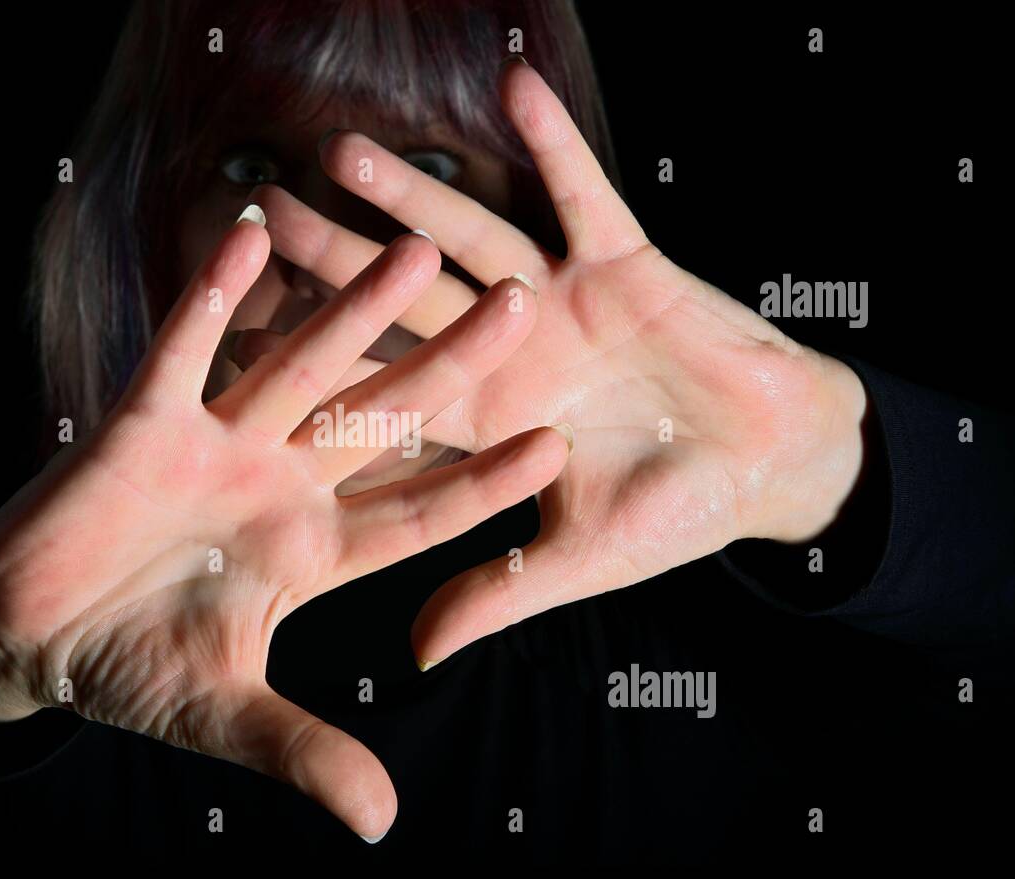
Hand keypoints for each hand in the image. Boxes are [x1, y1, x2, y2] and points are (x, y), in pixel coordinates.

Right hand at [0, 207, 567, 840]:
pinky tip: (249, 233)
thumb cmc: (128, 672)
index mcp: (310, 551)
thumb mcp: (226, 715)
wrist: (29, 637)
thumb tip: (385, 824)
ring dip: (350, 309)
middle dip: (448, 365)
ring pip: (298, 366)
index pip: (416, 512)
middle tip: (521, 306)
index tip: (556, 448)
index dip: (484, 484)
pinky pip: (184, 350)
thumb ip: (305, 754)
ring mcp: (216, 446)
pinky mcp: (145, 423)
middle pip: (380, 418)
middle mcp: (278, 485)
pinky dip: (212, 299)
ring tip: (413, 250)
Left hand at [236, 58, 867, 666]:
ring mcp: (563, 302)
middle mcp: (511, 350)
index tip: (243, 344)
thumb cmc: (677, 513)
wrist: (771, 464)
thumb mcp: (579, 560)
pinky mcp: (624, 265)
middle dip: (340, 262)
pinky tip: (514, 85)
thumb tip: (415, 657)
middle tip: (268, 216)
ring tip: (345, 152)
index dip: (320, 372)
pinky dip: (554, 145)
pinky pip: (583, 196)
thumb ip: (496, 593)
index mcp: (489, 417)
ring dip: (417, 196)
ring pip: (475, 240)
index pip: (387, 390)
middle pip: (407, 302)